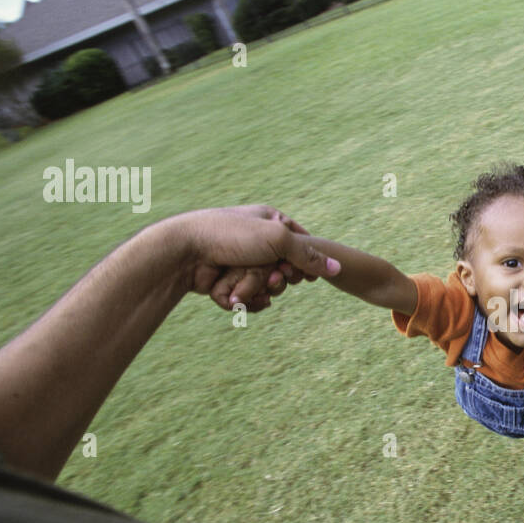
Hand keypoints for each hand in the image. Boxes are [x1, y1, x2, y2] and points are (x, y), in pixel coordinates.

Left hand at [160, 204, 341, 311]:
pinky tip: (238, 300)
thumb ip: (308, 255)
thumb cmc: (231, 235)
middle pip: (285, 270)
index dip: (305, 262)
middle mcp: (257, 240)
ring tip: (249, 288)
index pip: (301, 244)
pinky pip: (249, 297)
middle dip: (278, 279)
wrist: (185, 250)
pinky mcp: (229, 280)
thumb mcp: (276, 239)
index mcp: (270, 220)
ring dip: (260, 291)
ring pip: (266, 287)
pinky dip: (245, 301)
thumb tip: (338, 268)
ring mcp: (242, 261)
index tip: (303, 274)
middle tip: (273, 278)